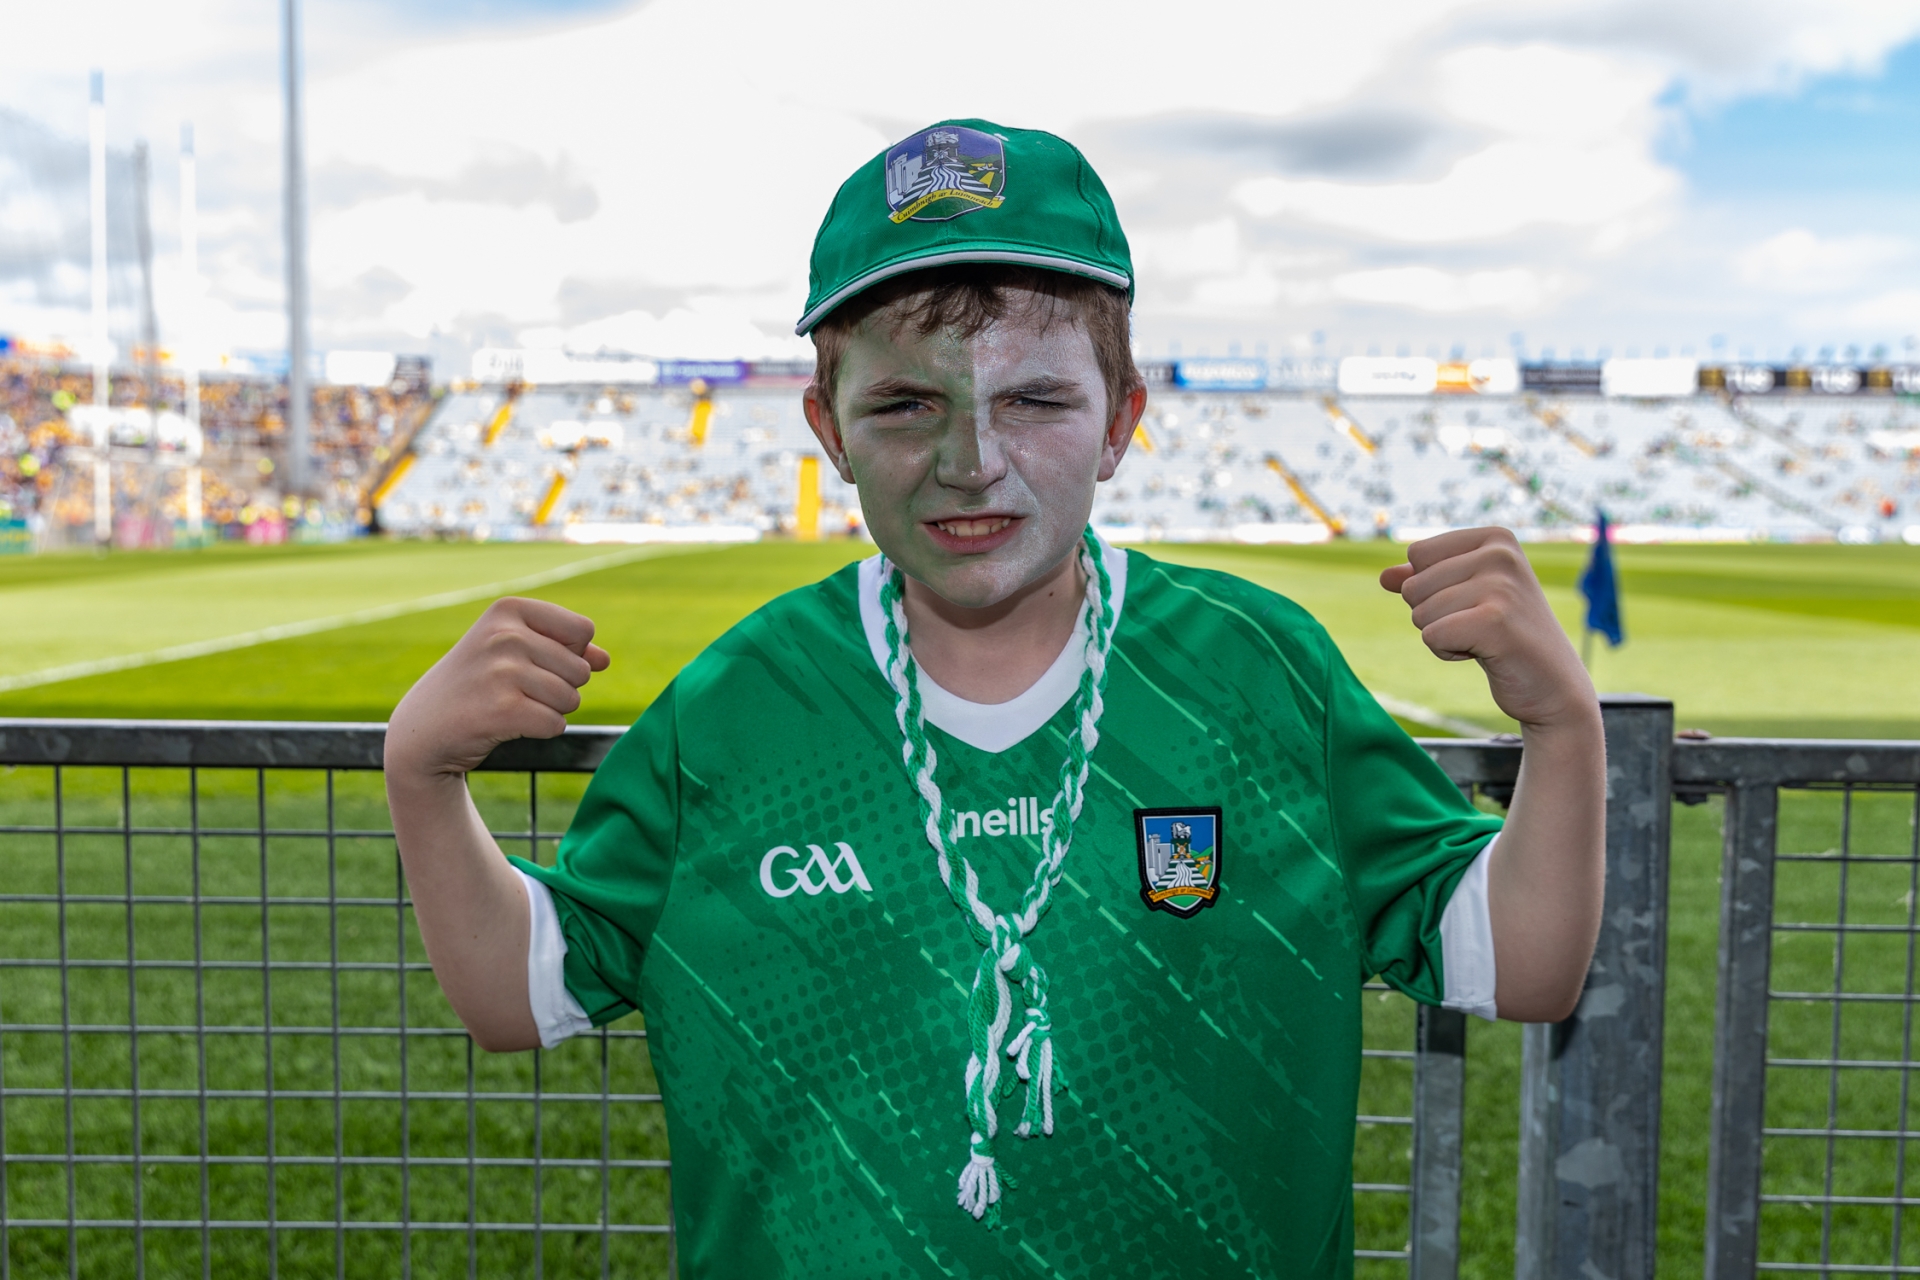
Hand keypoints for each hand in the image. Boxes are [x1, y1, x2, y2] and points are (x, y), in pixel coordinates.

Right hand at [386, 597, 609, 778]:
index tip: (532, 662)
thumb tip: (604, 660)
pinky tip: (507, 724)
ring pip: (571, 698)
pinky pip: (556, 723)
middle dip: (560, 688)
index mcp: (508, 610)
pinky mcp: (502, 710)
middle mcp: (504, 635)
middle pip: (581, 668)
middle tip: (516, 691)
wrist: (424, 729)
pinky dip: (541, 730)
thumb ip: (564, 650)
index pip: (582, 630)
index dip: (570, 654)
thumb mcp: (514, 653)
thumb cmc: (477, 685)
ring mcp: (501, 672)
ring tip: (511, 706)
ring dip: (550, 711)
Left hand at [1379, 527, 1594, 730]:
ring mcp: (1501, 586)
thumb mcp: (1465, 599)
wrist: (1553, 685)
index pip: (1418, 554)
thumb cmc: (1505, 637)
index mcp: (1496, 538)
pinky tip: (1485, 654)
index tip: (1472, 602)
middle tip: (1479, 627)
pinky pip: (1431, 636)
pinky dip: (1448, 653)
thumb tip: (1384, 576)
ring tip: (1484, 640)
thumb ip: (1425, 581)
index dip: (1431, 587)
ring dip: (1443, 636)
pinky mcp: (1495, 621)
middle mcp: (1501, 554)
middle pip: (1414, 585)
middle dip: (1435, 615)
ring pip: (1420, 613)